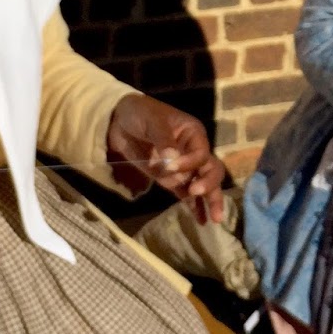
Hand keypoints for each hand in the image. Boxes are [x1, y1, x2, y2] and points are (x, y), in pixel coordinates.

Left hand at [105, 93, 225, 224]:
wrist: (118, 120)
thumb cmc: (140, 113)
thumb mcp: (153, 121)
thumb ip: (163, 140)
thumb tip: (172, 160)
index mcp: (193, 133)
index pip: (200, 153)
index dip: (189, 163)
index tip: (170, 166)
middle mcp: (193, 151)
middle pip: (211, 169)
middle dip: (209, 183)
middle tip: (196, 192)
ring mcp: (183, 167)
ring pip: (203, 184)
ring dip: (208, 200)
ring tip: (214, 219)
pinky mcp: (170, 179)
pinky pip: (186, 194)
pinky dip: (194, 206)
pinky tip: (201, 220)